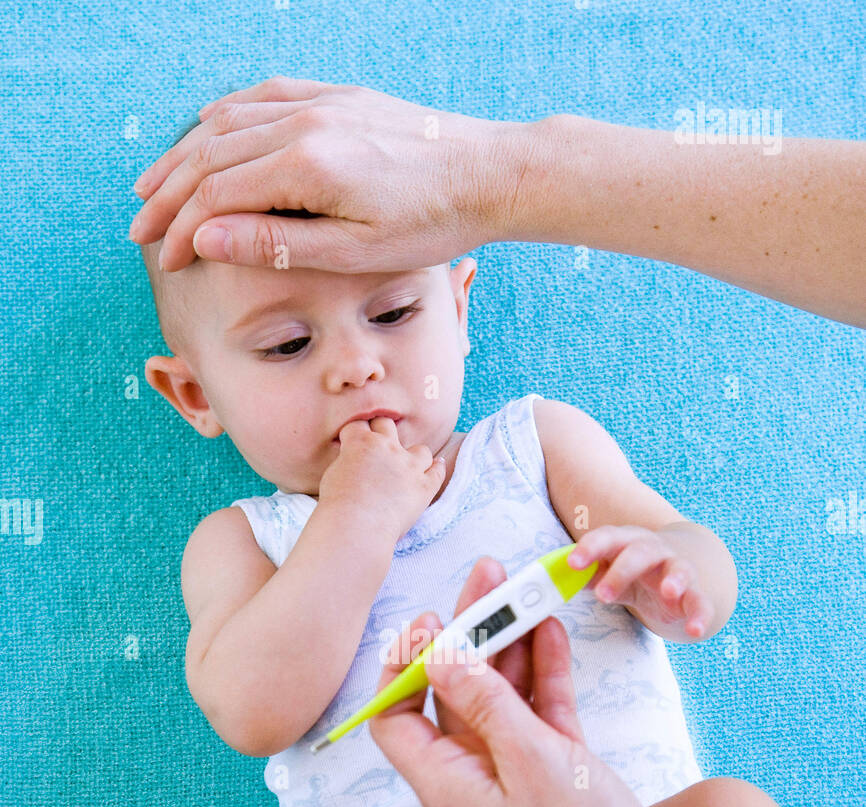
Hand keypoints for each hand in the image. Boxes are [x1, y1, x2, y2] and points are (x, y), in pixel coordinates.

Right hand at [129, 78, 527, 272]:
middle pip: (209, 155)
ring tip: (155, 186)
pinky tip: (208, 132)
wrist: (489, 174)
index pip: (216, 196)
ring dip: (185, 155)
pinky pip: (263, 97)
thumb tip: (206, 237)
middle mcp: (304, 123)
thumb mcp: (353, 252)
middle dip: (168, 194)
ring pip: (228, 122)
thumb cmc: (430, 224)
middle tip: (140, 230)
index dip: (182, 229)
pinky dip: (225, 117)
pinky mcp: (337, 97)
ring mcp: (320, 103)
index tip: (165, 260)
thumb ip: (276, 244)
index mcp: (305, 166)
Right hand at [316, 417, 445, 540]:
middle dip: (382, 432)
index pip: (358, 424)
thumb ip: (347, 460)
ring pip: (420, 449)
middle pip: (387, 425)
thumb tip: (353, 460)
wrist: (356, 528)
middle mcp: (387, 447)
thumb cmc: (336, 506)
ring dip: (415, 455)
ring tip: (410, 464)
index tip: (354, 441)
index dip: (355, 432)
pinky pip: (437, 472)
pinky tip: (437, 465)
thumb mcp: (332, 474)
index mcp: (360, 442)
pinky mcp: (424, 486)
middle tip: (378, 447)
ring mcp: (409, 466)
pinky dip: (437, 468)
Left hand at [370, 558, 704, 806]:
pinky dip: (545, 671)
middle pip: (454, 693)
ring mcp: (516, 770)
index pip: (396, 719)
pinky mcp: (557, 768)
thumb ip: (483, 701)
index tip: (429, 621)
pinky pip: (541, 708)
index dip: (404, 668)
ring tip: (522, 591)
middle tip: (486, 579)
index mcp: (446, 783)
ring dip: (510, 644)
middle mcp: (473, 775)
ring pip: (501, 694)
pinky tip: (551, 631)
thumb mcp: (527, 757)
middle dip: (467, 635)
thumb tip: (439, 655)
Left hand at [570, 525, 714, 638]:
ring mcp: (677, 571)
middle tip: (602, 596)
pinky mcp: (694, 595)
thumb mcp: (606, 573)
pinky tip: (696, 631)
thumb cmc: (630, 573)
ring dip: (674, 579)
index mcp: (626, 542)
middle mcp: (654, 551)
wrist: (672, 577)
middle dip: (622, 571)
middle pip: (640, 552)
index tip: (572, 564)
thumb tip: (554, 580)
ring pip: (679, 569)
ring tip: (669, 591)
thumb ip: (584, 576)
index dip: (590, 548)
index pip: (607, 538)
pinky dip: (701, 616)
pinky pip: (700, 602)